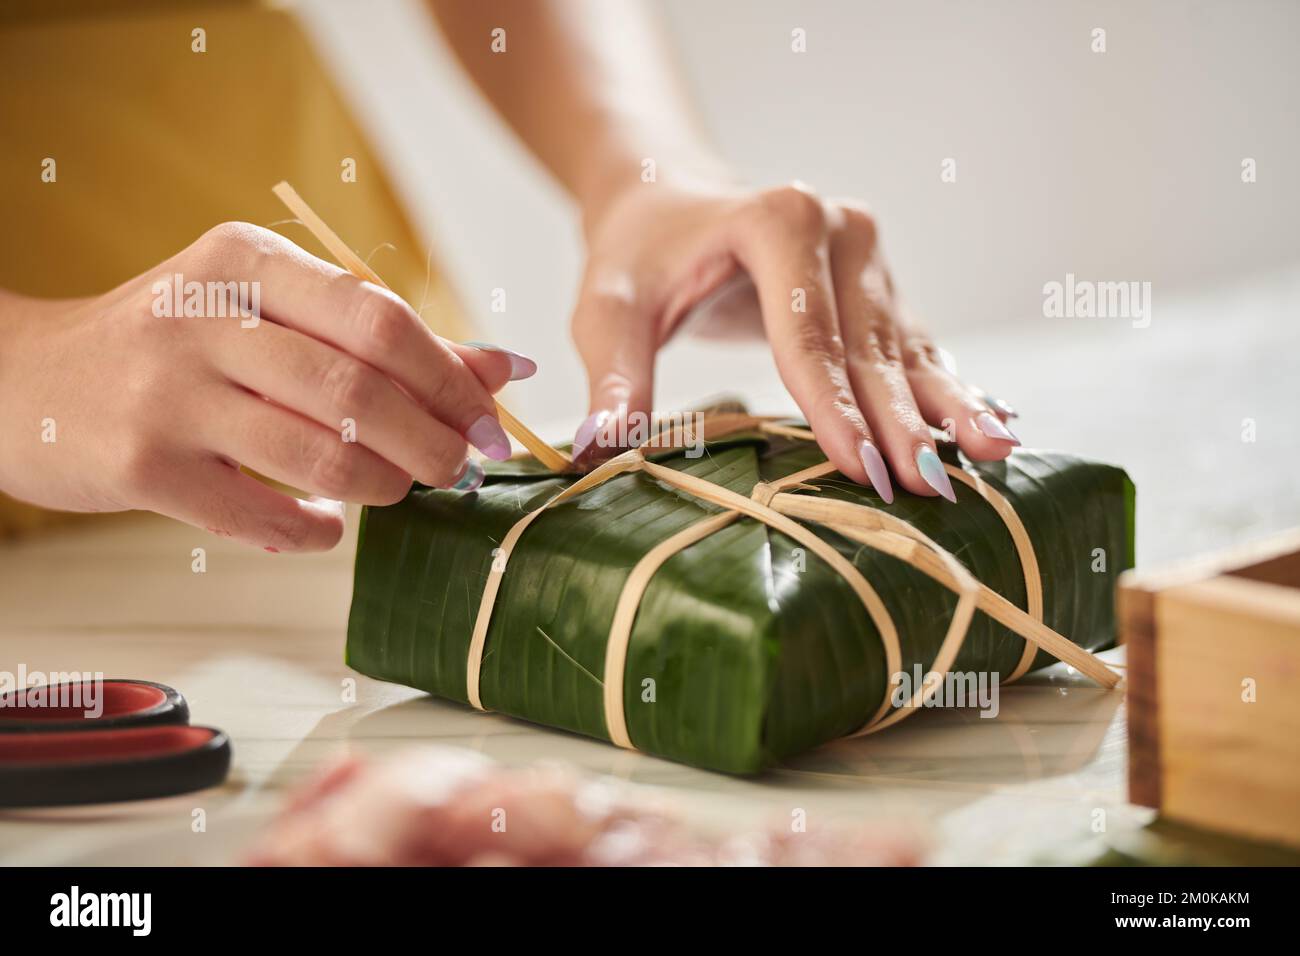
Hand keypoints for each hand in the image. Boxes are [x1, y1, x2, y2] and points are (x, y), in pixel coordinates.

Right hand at [0, 223, 536, 550]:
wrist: (25, 380)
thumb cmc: (179, 348)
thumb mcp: (271, 314)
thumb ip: (384, 339)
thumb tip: (505, 369)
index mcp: (248, 261)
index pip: (381, 319)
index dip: (451, 380)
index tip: (489, 424)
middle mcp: (204, 314)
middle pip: (361, 388)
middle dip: (431, 440)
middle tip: (457, 469)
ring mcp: (169, 391)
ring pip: (321, 453)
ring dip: (381, 486)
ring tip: (391, 490)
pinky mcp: (142, 465)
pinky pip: (263, 514)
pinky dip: (313, 530)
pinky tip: (321, 521)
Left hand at [569, 180, 1018, 501]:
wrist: (669, 201)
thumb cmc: (637, 257)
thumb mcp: (608, 307)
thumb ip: (613, 374)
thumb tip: (597, 448)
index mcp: (779, 220)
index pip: (809, 334)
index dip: (833, 409)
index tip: (862, 471)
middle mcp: (840, 229)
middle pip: (870, 347)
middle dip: (903, 423)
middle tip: (934, 490)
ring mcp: (869, 256)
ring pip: (907, 349)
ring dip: (946, 408)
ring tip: (996, 454)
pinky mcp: (880, 285)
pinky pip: (916, 347)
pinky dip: (948, 389)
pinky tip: (989, 425)